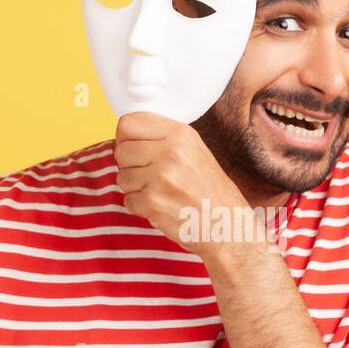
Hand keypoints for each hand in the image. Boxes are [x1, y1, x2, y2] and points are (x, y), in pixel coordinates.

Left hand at [114, 110, 252, 261]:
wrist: (226, 224)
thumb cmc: (208, 189)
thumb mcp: (193, 149)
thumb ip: (162, 138)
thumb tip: (124, 135)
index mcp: (179, 133)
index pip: (128, 123)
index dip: (126, 138)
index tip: (135, 150)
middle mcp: (170, 151)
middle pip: (121, 150)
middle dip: (129, 165)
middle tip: (149, 176)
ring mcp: (161, 177)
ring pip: (122, 176)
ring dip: (135, 188)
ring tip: (158, 192)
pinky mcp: (153, 201)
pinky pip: (128, 200)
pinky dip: (140, 206)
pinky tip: (160, 206)